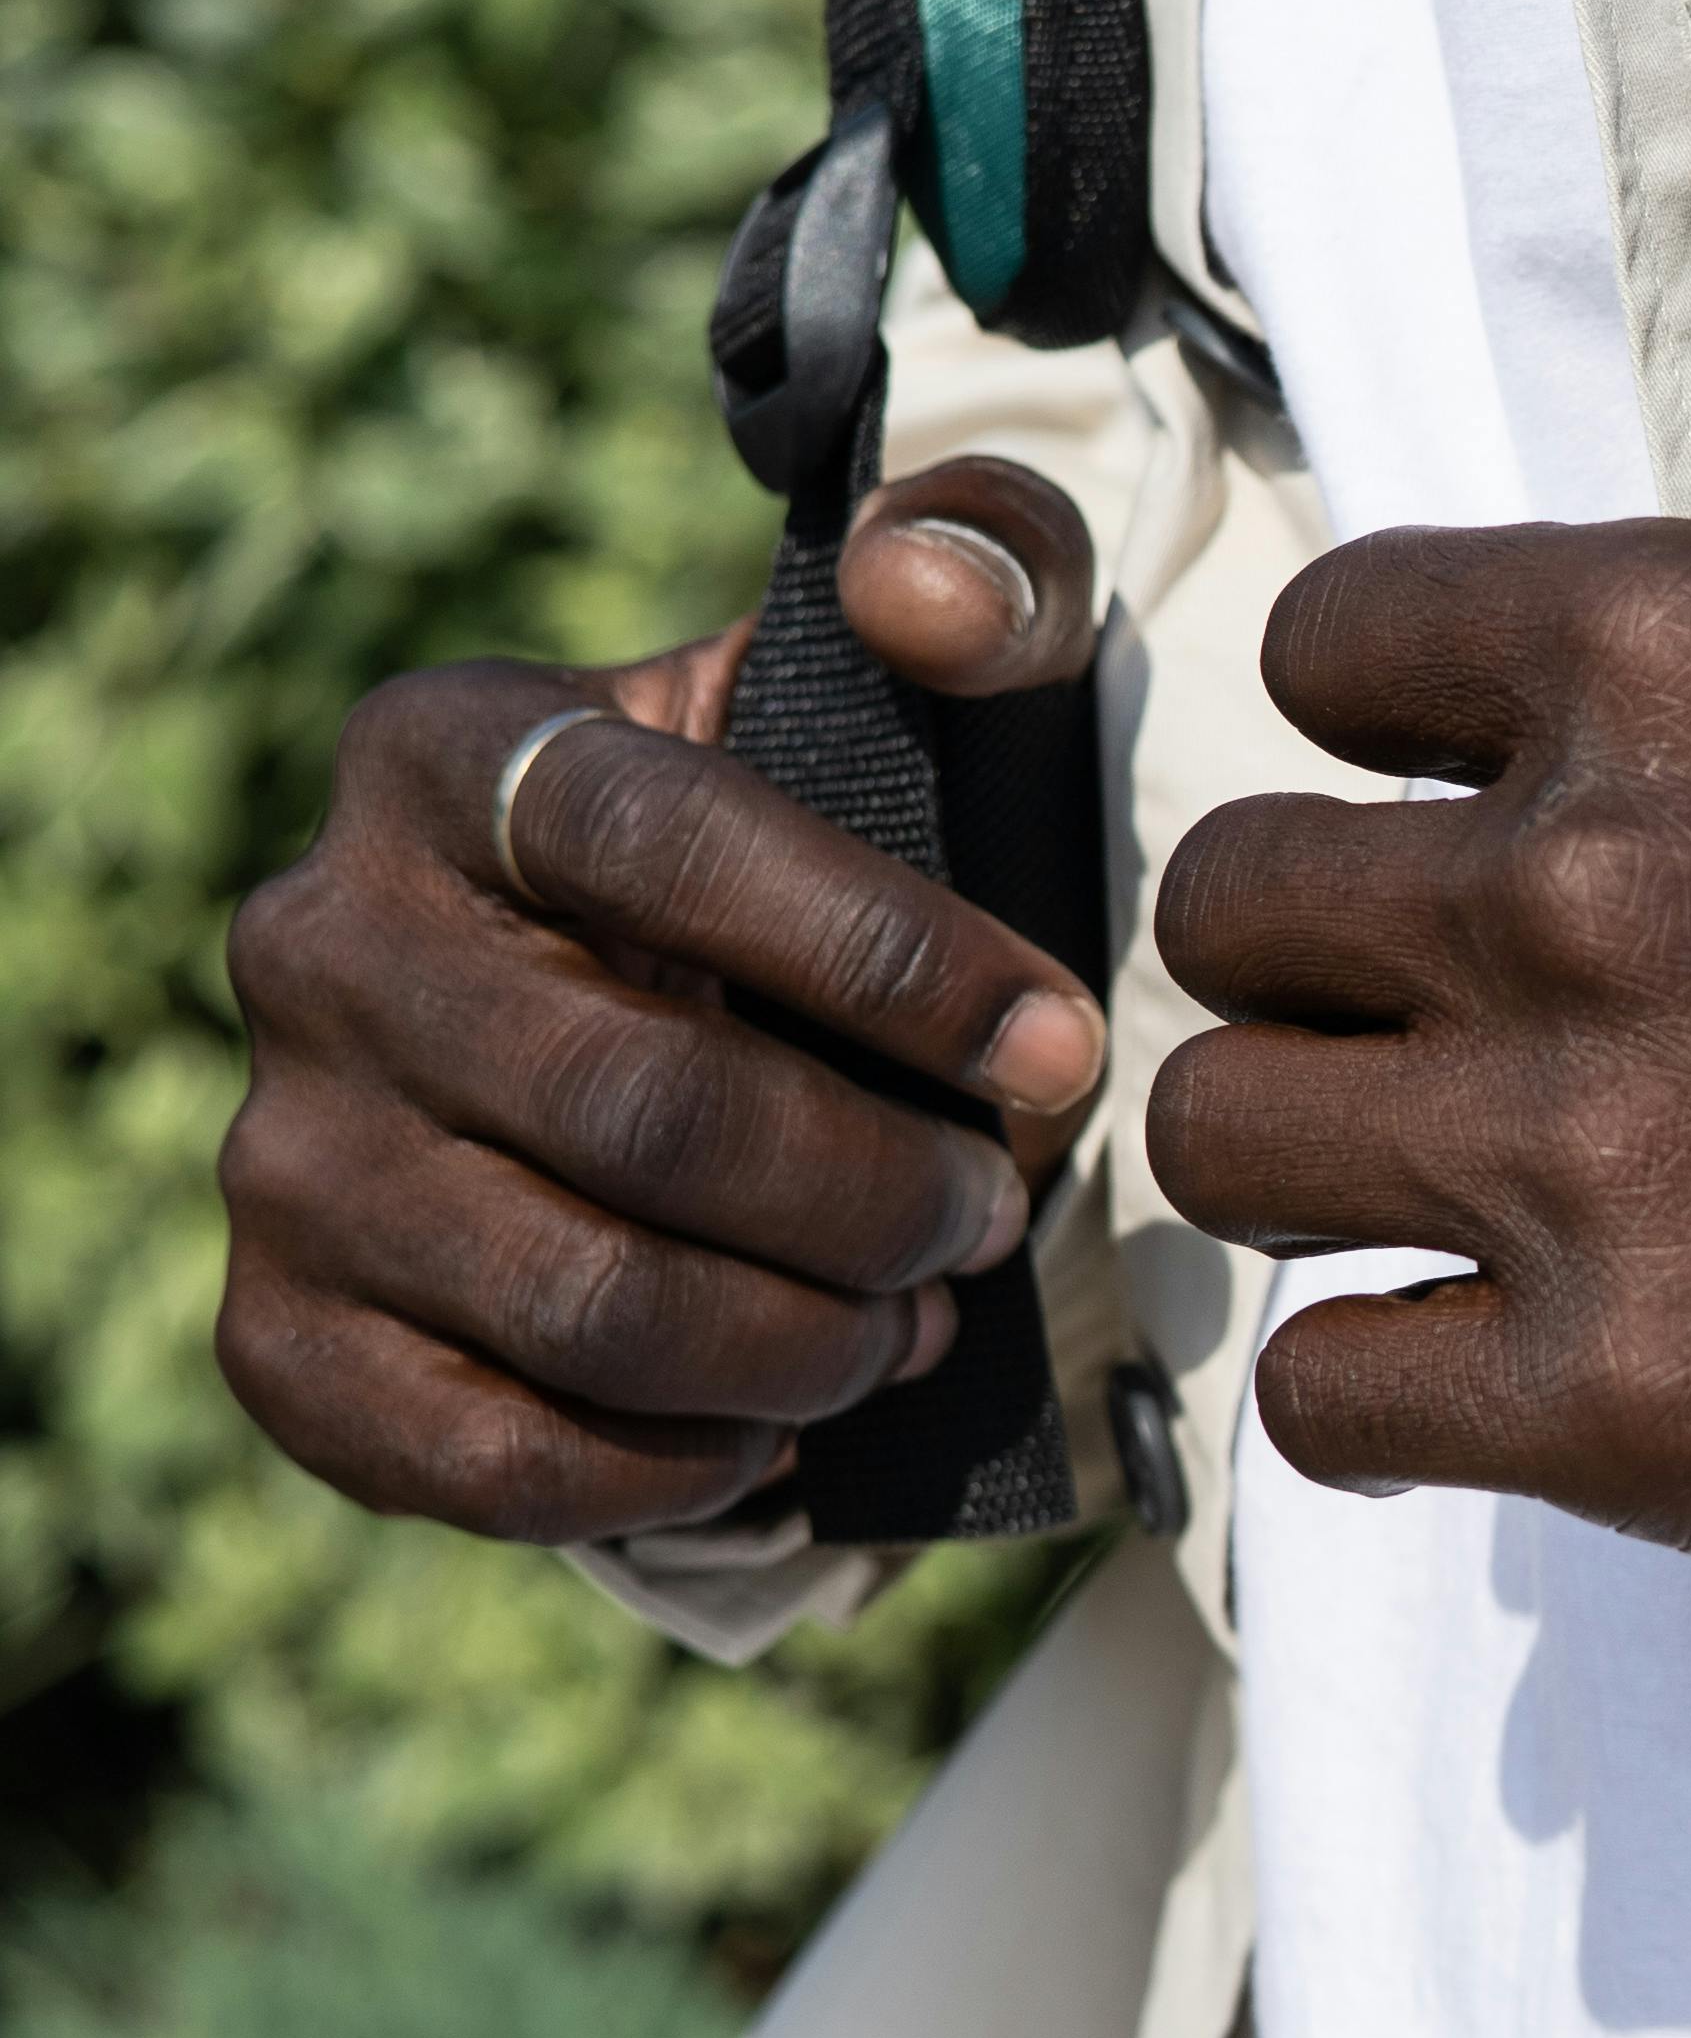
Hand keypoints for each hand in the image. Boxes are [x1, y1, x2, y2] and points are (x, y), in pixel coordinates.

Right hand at [217, 462, 1112, 1547]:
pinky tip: (773, 1419)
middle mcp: (323, 942)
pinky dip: (672, 1464)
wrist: (576, 1021)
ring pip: (587, 1300)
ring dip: (802, 1337)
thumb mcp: (863, 689)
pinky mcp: (281, 1333)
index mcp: (452, 754)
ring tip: (912, 1321)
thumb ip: (971, 573)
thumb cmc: (763, 854)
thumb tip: (932, 593)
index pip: (679, 845)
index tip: (1063, 1052)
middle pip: (646, 1111)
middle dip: (877, 1191)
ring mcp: (283, 1150)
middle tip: (993, 1219)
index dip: (900, 966)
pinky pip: (488, 1452)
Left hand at [1146, 31, 1690, 1574]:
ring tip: (1438, 1175)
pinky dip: (1384, 1389)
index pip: (1335, 648)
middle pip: (1244, 903)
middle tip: (1456, 996)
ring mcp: (1583, 1158)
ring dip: (1322, 1155)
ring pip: (1235, 1141)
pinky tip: (1486, 1356)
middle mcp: (1581, 891)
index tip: (1492, 785)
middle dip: (1332, 945)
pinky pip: (1330, 1400)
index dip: (1400, 716)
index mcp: (1672, 649)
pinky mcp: (1617, 1398)